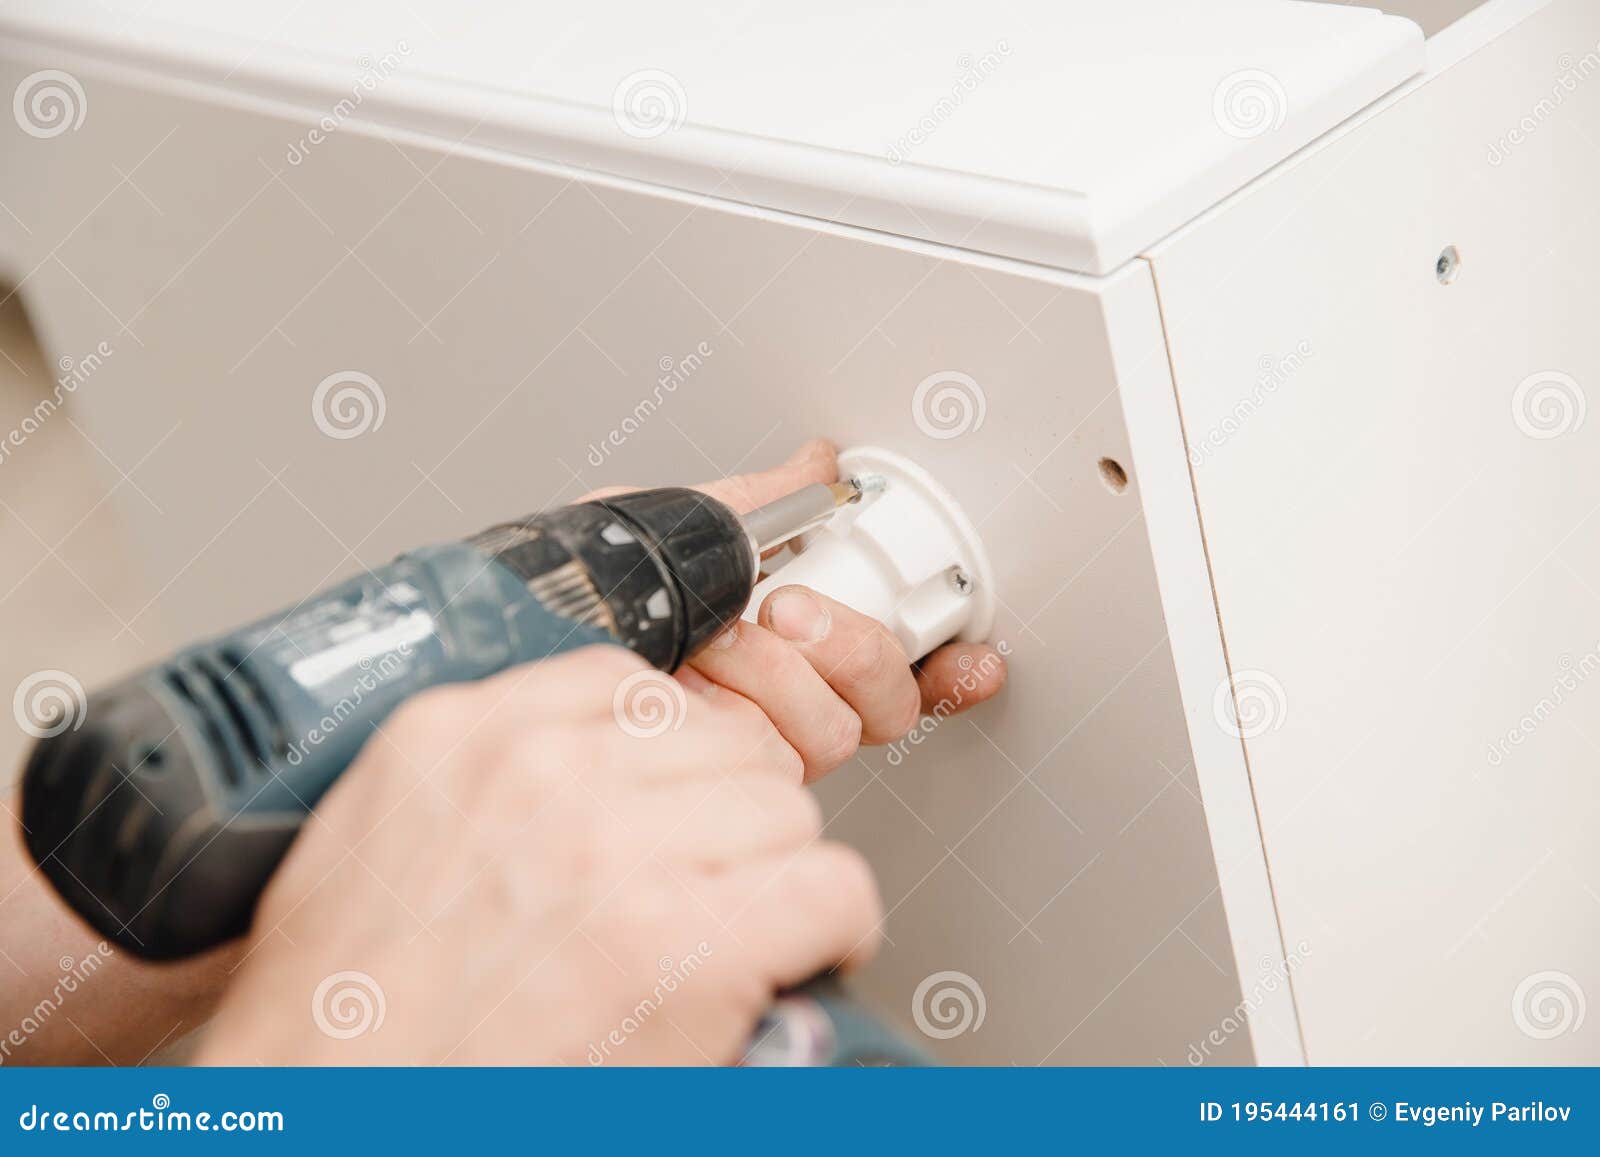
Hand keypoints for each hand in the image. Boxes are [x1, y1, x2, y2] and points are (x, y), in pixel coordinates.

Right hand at [196, 647, 880, 1064]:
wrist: (321, 1113)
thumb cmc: (338, 1018)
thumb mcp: (369, 838)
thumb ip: (477, 774)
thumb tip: (583, 759)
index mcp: (463, 737)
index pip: (630, 682)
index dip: (673, 749)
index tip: (677, 796)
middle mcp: (546, 774)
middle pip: (724, 742)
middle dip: (728, 813)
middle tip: (707, 880)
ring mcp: (617, 852)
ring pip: (785, 810)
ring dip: (775, 872)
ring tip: (740, 929)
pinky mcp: (684, 943)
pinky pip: (827, 887)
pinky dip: (832, 927)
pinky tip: (797, 959)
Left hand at [594, 440, 1006, 780]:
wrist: (522, 640)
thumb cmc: (585, 594)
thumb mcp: (675, 524)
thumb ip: (758, 502)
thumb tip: (821, 464)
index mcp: (790, 638)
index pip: (895, 662)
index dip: (945, 665)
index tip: (967, 658)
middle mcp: (782, 699)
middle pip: (887, 700)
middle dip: (848, 646)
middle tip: (791, 609)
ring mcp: (753, 743)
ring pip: (839, 728)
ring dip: (779, 670)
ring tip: (720, 636)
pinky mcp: (721, 779)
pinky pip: (782, 763)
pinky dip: (754, 704)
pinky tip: (715, 678)